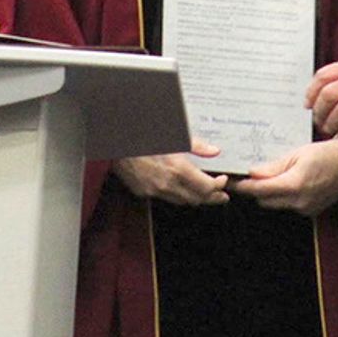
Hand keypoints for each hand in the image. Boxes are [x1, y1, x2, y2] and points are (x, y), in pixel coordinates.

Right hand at [113, 140, 227, 206]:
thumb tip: (214, 151)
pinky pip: (165, 198)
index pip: (207, 187)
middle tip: (222, 195)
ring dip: (196, 198)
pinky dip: (177, 195)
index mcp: (177, 168)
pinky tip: (180, 188)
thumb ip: (196, 146)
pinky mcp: (143, 192)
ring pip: (183, 202)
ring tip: (204, 193)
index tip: (223, 180)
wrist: (114, 143)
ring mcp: (154, 190)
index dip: (219, 186)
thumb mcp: (173, 135)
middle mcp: (167, 184)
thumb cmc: (143, 135)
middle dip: (213, 197)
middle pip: (198, 199)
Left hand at [229, 138, 337, 216]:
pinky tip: (283, 182)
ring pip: (274, 204)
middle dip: (253, 189)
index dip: (243, 186)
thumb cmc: (327, 152)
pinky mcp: (311, 211)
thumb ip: (274, 166)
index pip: (259, 189)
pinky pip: (288, 205)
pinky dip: (281, 196)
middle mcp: (299, 201)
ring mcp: (306, 208)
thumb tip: (252, 173)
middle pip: (264, 200)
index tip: (230, 180)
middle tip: (244, 175)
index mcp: (294, 185)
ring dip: (266, 193)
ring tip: (265, 176)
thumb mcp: (298, 152)